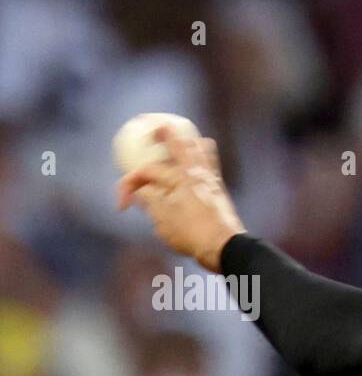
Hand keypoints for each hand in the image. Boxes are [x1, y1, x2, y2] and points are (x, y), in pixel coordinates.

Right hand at [117, 126, 245, 270]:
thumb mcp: (162, 220)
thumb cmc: (192, 234)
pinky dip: (203, 155)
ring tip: (181, 135)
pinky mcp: (220, 189)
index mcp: (178, 177)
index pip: (146, 172)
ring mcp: (211, 179)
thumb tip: (143, 191)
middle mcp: (196, 172)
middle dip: (162, 133)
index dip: (128, 184)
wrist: (225, 246)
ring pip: (201, 148)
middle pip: (178, 142)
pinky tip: (199, 155)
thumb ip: (149, 200)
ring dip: (188, 140)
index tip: (122, 204)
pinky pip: (211, 162)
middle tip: (153, 128)